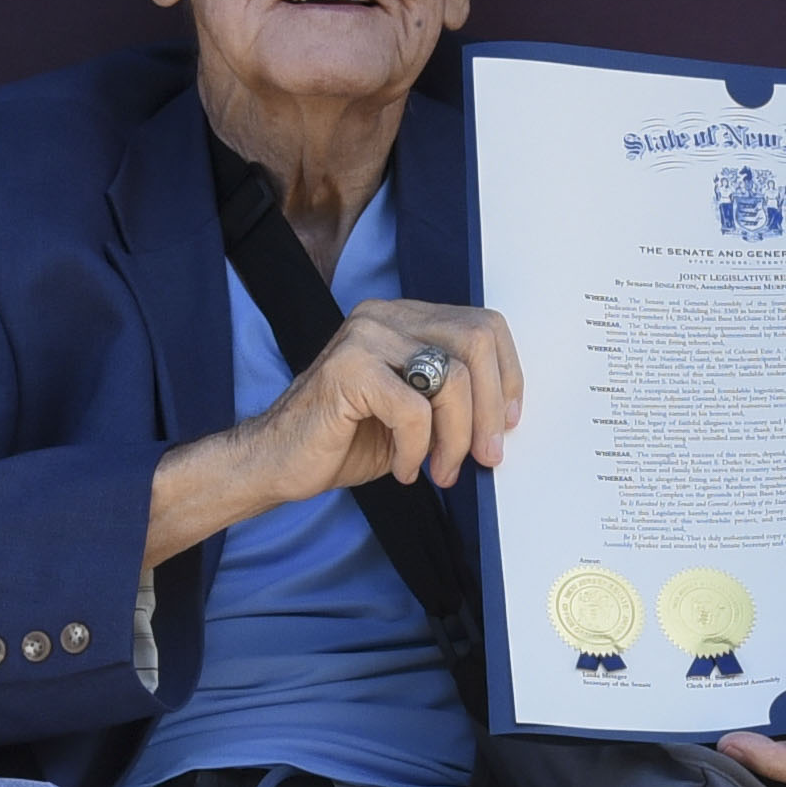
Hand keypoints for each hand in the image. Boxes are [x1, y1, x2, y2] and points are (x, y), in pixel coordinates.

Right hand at [145, 297, 522, 561]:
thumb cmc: (346, 439)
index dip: (508, 376)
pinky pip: (414, 410)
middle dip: (490, 411)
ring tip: (440, 471)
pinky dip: (417, 449)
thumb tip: (506, 416)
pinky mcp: (348, 368)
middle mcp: (385, 316)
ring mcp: (365, 336)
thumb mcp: (415, 412)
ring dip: (456, 438)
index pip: (483, 325)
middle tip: (485, 457)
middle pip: (476, 343)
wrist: (277, 461)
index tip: (508, 424)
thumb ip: (454, 396)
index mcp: (405, 318)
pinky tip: (404, 468)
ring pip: (452, 379)